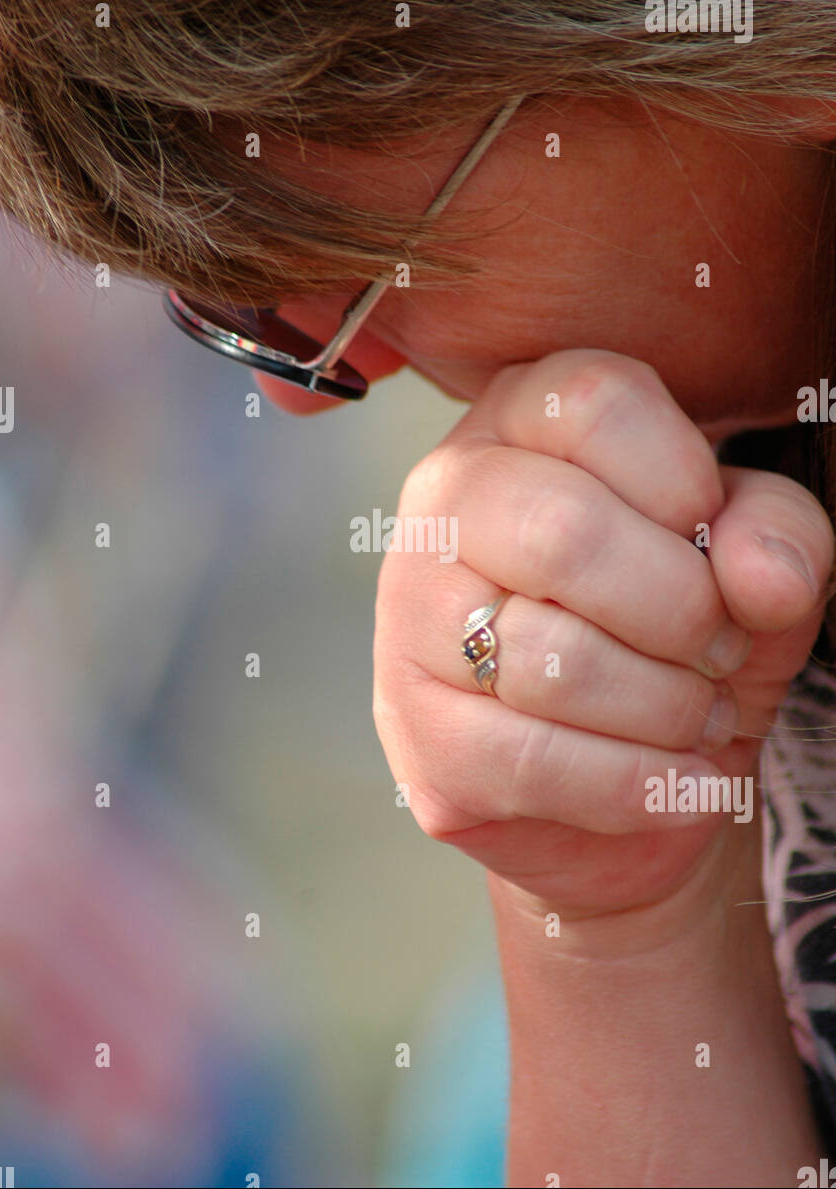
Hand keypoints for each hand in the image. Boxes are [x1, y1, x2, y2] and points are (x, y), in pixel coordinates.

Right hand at [373, 349, 833, 923]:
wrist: (631, 776)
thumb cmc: (682, 633)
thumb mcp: (754, 562)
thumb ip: (777, 535)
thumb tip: (762, 578)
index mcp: (519, 420)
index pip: (594, 402)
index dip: (685, 482)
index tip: (712, 543)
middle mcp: (444, 502)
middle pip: (562, 533)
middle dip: (682, 613)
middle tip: (720, 650)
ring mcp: (410, 617)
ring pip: (551, 660)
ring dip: (668, 709)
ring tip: (698, 717)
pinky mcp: (414, 731)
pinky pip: (532, 762)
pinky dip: (636, 786)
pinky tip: (678, 784)